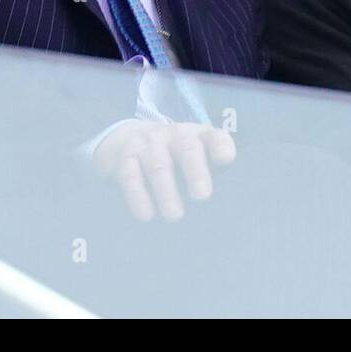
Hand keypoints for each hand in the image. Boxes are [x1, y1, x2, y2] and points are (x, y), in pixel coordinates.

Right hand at [93, 120, 235, 221]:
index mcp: (197, 136)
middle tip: (202, 196)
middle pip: (188, 149)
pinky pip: (131, 176)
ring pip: (159, 165)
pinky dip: (138, 196)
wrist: (124, 139)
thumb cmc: (171, 157)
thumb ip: (211, 173)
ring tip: (175, 216)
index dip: (221, 146)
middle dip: (195, 171)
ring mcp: (148, 144)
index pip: (213, 137)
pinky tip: (146, 215)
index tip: (226, 159)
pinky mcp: (126, 157)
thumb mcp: (192, 157)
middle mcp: (174, 135)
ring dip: (167, 191)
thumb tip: (226, 207)